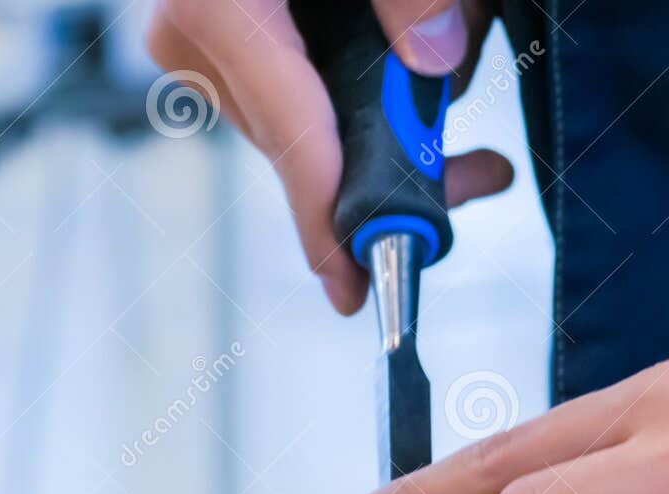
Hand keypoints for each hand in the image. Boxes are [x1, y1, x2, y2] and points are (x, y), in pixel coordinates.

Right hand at [146, 0, 512, 314]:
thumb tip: (437, 56)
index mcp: (223, 2)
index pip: (293, 134)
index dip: (334, 220)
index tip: (360, 290)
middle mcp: (194, 32)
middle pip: (302, 143)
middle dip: (391, 169)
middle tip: (474, 180)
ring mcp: (197, 42)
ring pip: (301, 129)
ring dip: (379, 136)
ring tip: (456, 128)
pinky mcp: (214, 40)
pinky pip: (289, 101)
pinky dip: (350, 106)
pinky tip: (407, 95)